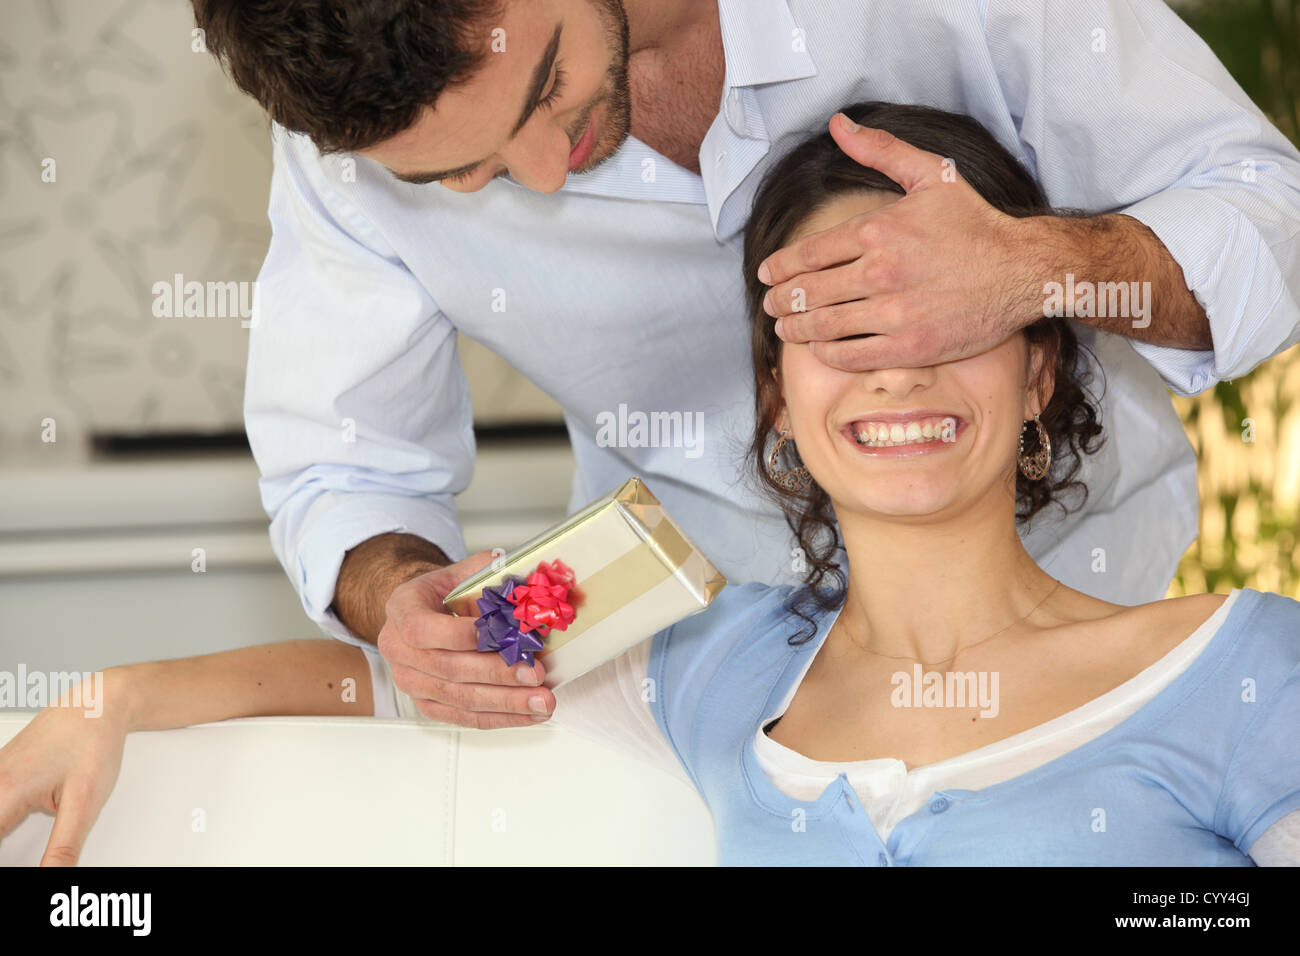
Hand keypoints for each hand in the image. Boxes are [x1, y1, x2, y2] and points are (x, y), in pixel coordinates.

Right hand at [0, 674, 130, 864]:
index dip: (2, 862)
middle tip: (46, 823)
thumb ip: (64, 846)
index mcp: (5, 792)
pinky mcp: (3, 770)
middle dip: (4, 841)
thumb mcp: (85, 802)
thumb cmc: (94, 742)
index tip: (19, 865)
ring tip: (49, 810)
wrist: (99, 702)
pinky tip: (14, 822)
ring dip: (4, 828)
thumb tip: (53, 876)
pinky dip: (4, 816)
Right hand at [378, 550, 555, 728]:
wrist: (425, 612)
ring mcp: (411, 681)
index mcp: (402, 610)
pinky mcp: (428, 704)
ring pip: (459, 698)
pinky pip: (464, 717)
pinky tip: (527, 714)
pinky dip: (499, 717)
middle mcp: (398, 650)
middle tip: (534, 674)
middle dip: (496, 674)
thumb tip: (522, 575)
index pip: (421, 628)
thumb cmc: (443, 593)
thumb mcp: (460, 572)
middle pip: (447, 669)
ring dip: (505, 702)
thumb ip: (486, 572)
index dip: (459, 635)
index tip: (498, 635)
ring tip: (541, 701)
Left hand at [758, 112, 1040, 370]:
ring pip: (824, 326)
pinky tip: (820, 348)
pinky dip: (827, 353)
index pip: (808, 254)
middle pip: (809, 292)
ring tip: (786, 329)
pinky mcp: (910, 346)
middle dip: (781, 301)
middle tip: (771, 305)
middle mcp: (880, 272)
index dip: (779, 268)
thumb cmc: (976, 223)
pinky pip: (852, 355)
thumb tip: (838, 124)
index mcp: (878, 231)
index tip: (767, 276)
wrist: (1023, 270)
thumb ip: (881, 150)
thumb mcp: (932, 174)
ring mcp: (895, 313)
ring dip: (796, 329)